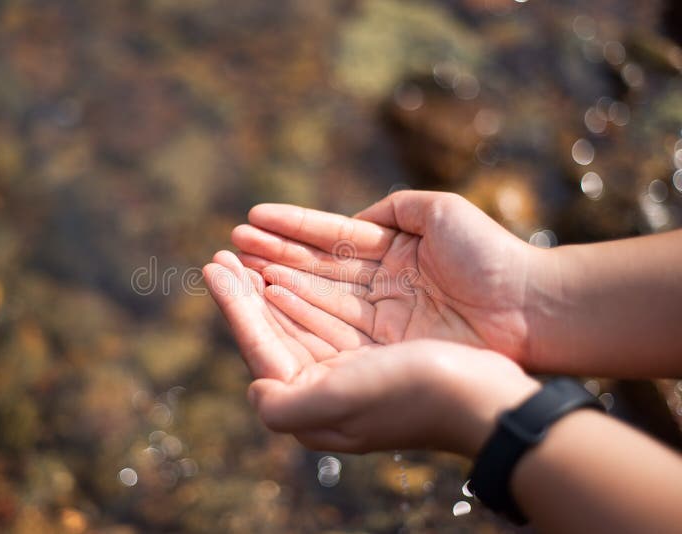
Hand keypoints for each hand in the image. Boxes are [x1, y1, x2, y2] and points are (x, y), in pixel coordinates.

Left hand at [203, 250, 537, 456]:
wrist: (488, 396)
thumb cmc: (414, 395)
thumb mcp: (338, 405)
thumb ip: (283, 407)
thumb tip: (252, 391)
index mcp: (315, 398)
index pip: (261, 342)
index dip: (233, 304)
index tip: (212, 265)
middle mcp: (330, 381)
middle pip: (277, 325)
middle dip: (248, 287)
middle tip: (224, 251)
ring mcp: (356, 360)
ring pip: (303, 309)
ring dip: (274, 276)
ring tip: (249, 247)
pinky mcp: (382, 338)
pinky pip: (334, 304)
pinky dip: (309, 283)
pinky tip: (293, 266)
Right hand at [231, 191, 542, 364]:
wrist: (531, 309)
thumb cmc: (491, 254)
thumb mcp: (440, 212)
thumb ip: (393, 209)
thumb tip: (356, 222)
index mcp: (391, 251)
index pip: (330, 236)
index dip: (291, 227)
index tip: (252, 219)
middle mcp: (378, 285)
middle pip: (315, 268)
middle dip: (271, 257)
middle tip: (229, 250)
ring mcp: (379, 316)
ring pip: (315, 295)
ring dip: (275, 281)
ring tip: (236, 270)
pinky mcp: (382, 345)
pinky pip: (331, 323)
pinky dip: (300, 309)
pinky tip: (268, 296)